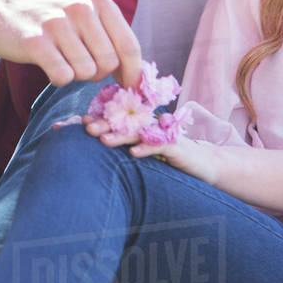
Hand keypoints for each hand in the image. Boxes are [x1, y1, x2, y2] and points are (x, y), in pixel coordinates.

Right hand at [0, 0, 141, 87]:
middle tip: (80, 63)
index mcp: (101, 1)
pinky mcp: (36, 42)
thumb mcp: (88, 19)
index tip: (131, 89)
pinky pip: (62, 76)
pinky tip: (49, 64)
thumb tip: (137, 80)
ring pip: (86, 72)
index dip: (133, 73)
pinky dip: (58, 79)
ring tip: (62, 59)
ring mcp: (59, 24)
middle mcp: (82, 8)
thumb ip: (113, 40)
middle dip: (98, 73)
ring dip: (76, 74)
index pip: (129, 45)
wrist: (6, 12)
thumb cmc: (56, 23)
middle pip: (109, 63)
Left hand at [84, 117, 219, 185]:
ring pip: (138, 132)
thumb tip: (100, 144)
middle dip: (105, 123)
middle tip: (86, 127)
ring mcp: (163, 134)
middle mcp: (151, 125)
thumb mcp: (146, 152)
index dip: (100, 118)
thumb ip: (127, 145)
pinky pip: (159, 145)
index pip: (119, 118)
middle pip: (125, 122)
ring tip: (103, 139)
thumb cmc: (170, 159)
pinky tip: (133, 152)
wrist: (202, 164)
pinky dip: (146, 148)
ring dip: (120, 136)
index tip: (80, 121)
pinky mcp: (176, 146)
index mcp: (142, 125)